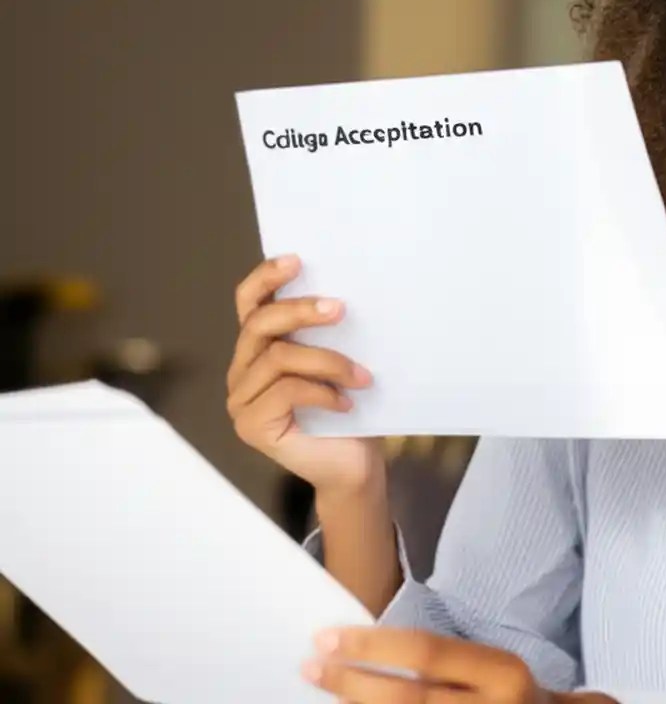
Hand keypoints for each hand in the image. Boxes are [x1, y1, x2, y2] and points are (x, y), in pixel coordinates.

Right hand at [225, 254, 381, 495]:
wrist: (354, 465)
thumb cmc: (351, 410)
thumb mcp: (339, 362)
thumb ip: (328, 333)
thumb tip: (346, 293)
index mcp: (258, 347)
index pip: (248, 302)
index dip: (266, 277)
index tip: (297, 260)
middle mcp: (242, 370)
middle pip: (260, 324)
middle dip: (301, 311)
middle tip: (341, 309)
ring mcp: (241, 400)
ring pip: (279, 357)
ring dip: (328, 362)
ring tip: (363, 377)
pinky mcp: (252, 426)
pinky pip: (286, 391)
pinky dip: (322, 392)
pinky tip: (347, 403)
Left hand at [302, 627, 616, 703]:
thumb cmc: (507, 695)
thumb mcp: (489, 667)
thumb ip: (439, 661)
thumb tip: (361, 649)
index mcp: (504, 673)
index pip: (428, 652)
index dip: (372, 646)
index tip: (326, 637)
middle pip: (408, 698)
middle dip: (352, 682)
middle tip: (310, 666)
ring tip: (322, 692)